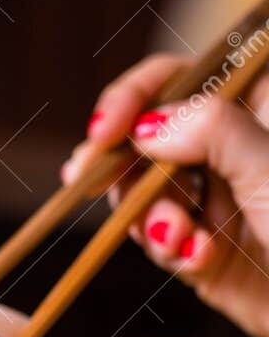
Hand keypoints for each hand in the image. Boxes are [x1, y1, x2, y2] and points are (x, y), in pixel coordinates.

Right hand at [62, 54, 268, 336]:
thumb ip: (211, 132)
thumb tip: (146, 126)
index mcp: (254, 110)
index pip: (178, 79)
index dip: (133, 97)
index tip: (104, 129)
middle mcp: (227, 151)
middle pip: (145, 139)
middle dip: (122, 165)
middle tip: (84, 178)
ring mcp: (213, 200)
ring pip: (142, 195)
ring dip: (151, 217)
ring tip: (180, 237)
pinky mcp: (200, 248)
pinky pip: (160, 242)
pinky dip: (171, 249)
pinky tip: (199, 257)